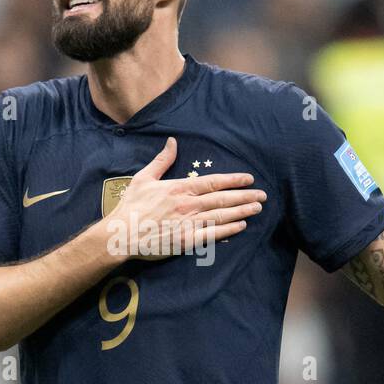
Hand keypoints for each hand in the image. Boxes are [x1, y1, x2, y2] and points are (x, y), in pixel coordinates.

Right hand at [106, 137, 265, 257]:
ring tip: (257, 208)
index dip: (233, 180)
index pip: (213, 182)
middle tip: (262, 195)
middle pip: (223, 199)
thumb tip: (172, 142)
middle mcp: (188, 205)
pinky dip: (229, 229)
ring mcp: (189, 224)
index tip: (248, 179)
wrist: (121, 234)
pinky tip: (241, 226)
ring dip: (242, 211)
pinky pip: (213, 234)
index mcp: (179, 188)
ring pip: (222, 216)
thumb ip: (162, 160)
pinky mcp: (187, 241)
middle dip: (245, 196)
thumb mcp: (144, 178)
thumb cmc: (131, 206)